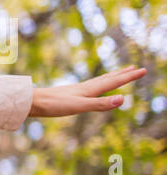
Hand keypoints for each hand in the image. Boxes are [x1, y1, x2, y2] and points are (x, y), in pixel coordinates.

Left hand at [28, 65, 144, 117]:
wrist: (31, 102)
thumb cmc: (54, 105)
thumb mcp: (79, 106)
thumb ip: (100, 104)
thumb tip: (122, 99)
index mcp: (89, 90)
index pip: (114, 82)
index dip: (129, 77)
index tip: (143, 70)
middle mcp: (84, 88)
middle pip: (107, 79)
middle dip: (121, 74)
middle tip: (134, 67)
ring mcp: (75, 90)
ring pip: (97, 82)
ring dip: (109, 77)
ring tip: (116, 74)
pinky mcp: (67, 95)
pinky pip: (87, 88)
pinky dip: (95, 85)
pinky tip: (89, 89)